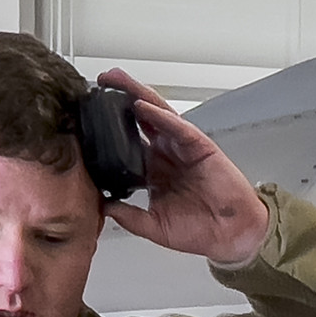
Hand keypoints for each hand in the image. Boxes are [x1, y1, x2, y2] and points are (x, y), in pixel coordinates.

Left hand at [94, 70, 269, 265]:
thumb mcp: (154, 226)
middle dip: (120, 99)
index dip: (108, 129)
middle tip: (98, 82)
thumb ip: (128, 216)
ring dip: (137, 95)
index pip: (126, 143)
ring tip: (117, 81)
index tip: (86, 117)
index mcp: (153, 171)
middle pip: (139, 120)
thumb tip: (102, 208)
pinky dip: (161, 116)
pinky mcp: (200, 146)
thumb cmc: (199, 230)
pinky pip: (178, 127)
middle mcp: (165, 154)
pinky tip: (143, 106)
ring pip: (157, 114)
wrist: (230, 235)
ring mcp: (181, 147)